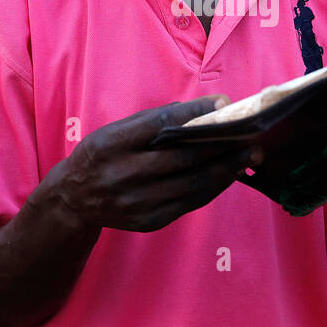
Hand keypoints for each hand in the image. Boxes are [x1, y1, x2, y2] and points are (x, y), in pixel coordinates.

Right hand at [31, 96, 262, 232]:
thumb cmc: (104, 155)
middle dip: (222, 146)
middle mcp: (121, 175)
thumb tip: (207, 110)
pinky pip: (189, 203)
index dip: (194, 115)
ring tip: (249, 156)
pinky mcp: (147, 222)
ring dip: (226, 169)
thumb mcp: (117, 130)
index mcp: (112, 144)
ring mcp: (135, 202)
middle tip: (252, 135)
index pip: (159, 125)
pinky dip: (213, 187)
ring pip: (192, 185)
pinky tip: (229, 175)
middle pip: (182, 159)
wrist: (75, 199)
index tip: (225, 104)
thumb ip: (156, 121)